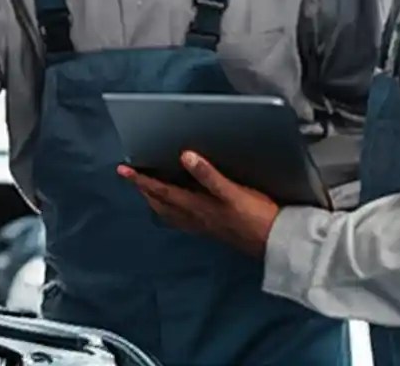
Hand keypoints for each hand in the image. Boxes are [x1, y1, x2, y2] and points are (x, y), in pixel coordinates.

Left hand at [117, 151, 278, 258]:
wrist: (276, 243)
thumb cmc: (256, 216)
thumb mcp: (233, 192)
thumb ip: (209, 175)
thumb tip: (185, 156)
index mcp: (196, 206)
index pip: (161, 191)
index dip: (141, 179)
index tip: (123, 170)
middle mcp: (194, 217)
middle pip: (160, 203)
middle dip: (144, 190)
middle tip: (131, 177)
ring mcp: (202, 225)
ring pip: (169, 213)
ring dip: (155, 200)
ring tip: (147, 190)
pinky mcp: (212, 229)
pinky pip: (181, 219)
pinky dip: (171, 210)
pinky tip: (176, 208)